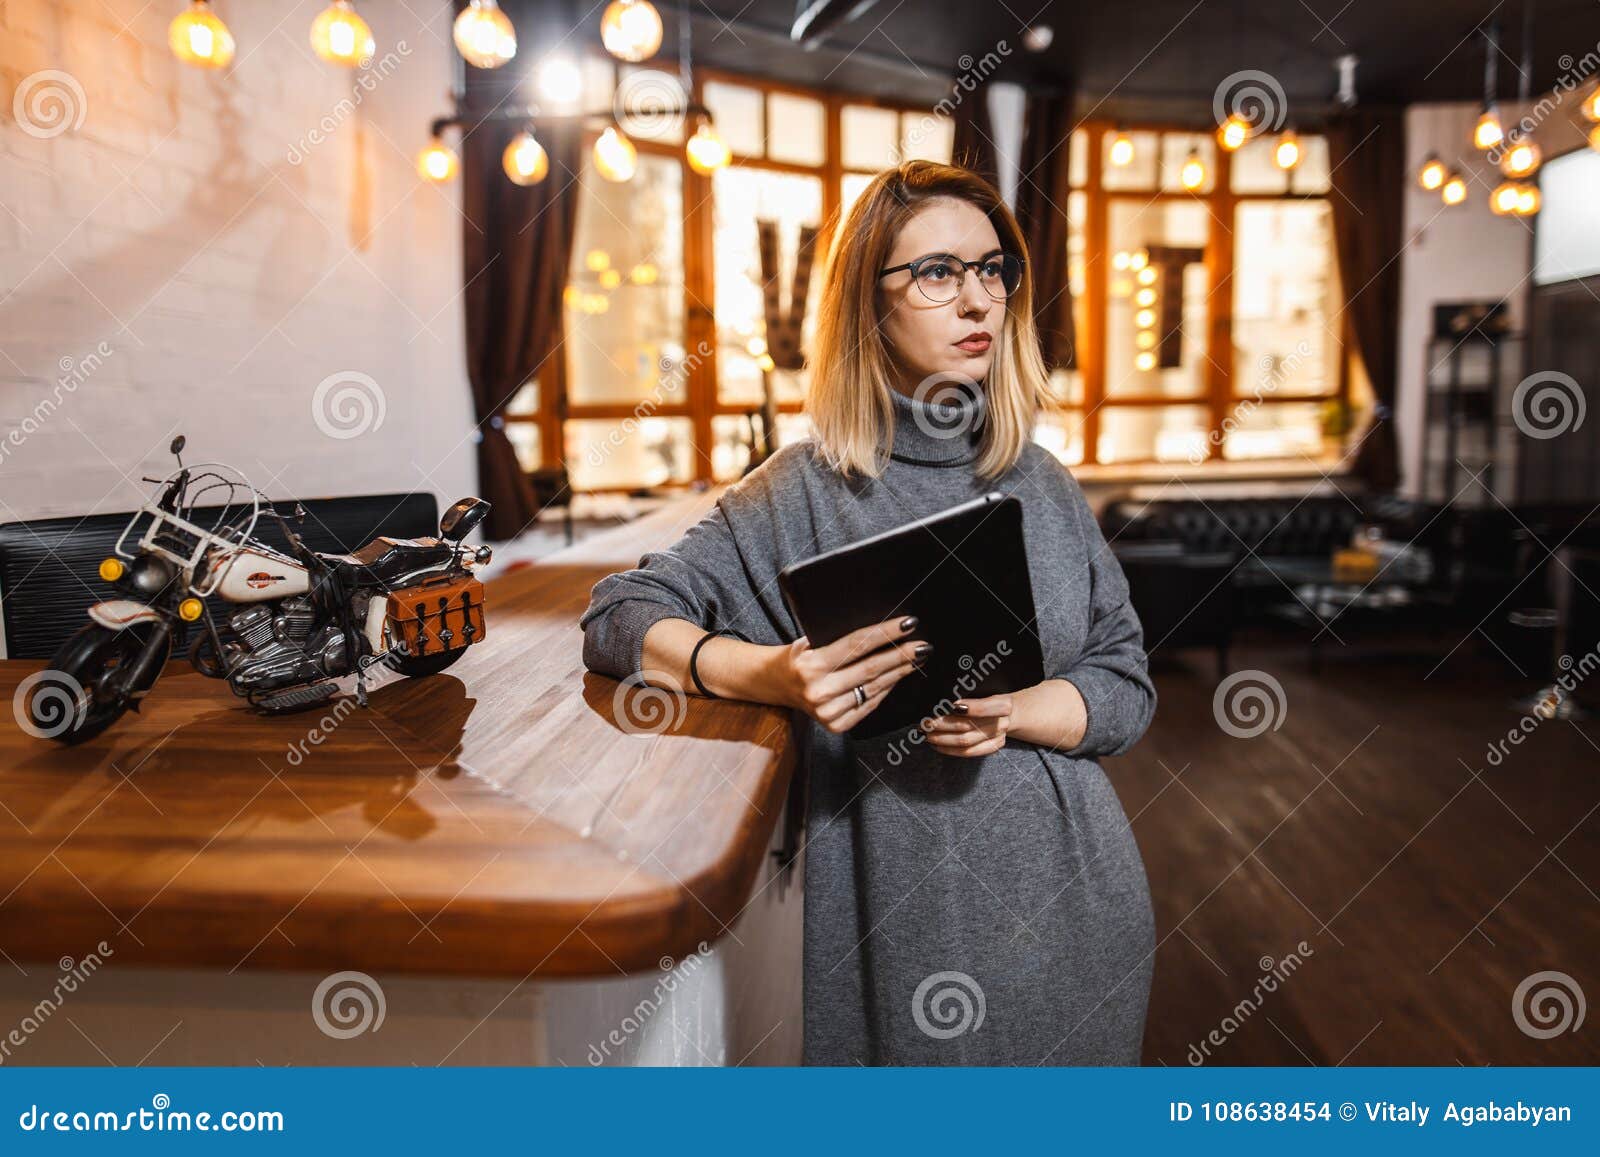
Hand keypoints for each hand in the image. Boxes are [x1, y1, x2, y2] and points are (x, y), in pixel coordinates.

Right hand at [773, 616, 929, 733]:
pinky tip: (897, 678)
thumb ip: (837, 639)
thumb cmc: (796, 656)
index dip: (886, 633)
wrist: (774, 684)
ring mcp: (827, 712)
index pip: (857, 645)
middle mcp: (819, 691)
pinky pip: (869, 706)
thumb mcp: (807, 641)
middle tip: (923, 645)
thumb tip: (881, 631)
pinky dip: (885, 691)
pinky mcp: (835, 725)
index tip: (908, 624)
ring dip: (899, 673)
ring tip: (916, 660)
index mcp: (811, 666)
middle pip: (871, 669)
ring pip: (874, 689)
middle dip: (901, 656)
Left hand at [919, 693, 1012, 757]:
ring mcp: (997, 737)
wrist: (1011, 714)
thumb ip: (969, 694)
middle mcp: (1002, 723)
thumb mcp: (986, 690)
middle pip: (968, 726)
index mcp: (1003, 705)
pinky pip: (968, 752)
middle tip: (925, 722)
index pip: (984, 708)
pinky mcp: (992, 748)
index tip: (947, 705)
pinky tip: (936, 744)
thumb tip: (942, 698)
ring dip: (942, 738)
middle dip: (943, 724)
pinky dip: (949, 749)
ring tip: (927, 733)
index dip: (967, 708)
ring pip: (965, 741)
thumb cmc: (991, 698)